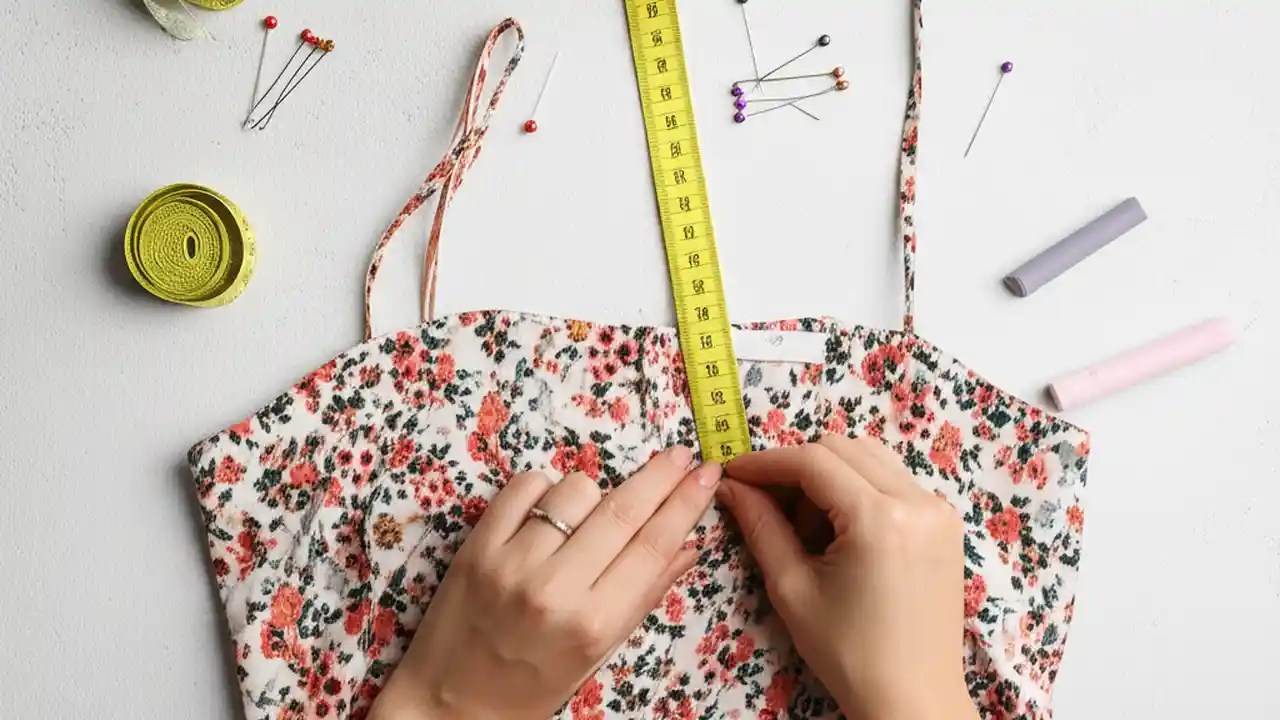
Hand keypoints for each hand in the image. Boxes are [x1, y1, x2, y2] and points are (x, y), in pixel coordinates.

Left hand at [370, 446, 721, 719]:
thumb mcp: (598, 654)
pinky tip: (547, 510)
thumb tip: (690, 544)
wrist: (449, 705)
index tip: (708, 474)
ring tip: (587, 518)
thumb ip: (643, 595)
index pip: (653, 546)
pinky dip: (544, 489)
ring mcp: (512, 562)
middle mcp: (556, 588)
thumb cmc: (532, 686)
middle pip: (622, 510)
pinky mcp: (476, 545)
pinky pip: (525, 487)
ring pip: (575, 489)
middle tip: (682, 454)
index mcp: (594, 623)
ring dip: (592, 493)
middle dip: (661, 475)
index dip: (686, 503)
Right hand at [719, 436, 977, 719]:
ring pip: (870, 457)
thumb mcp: (792, 589)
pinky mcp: (946, 522)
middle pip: (843, 447)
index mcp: (880, 519)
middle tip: (769, 506)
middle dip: (798, 467)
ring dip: (830, 474)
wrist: (913, 699)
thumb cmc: (848, 653)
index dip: (767, 461)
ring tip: (808, 526)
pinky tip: (841, 532)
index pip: (813, 461)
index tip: (734, 473)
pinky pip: (894, 481)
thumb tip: (730, 486)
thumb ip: (761, 527)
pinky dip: (859, 489)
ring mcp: (939, 509)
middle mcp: (918, 501)